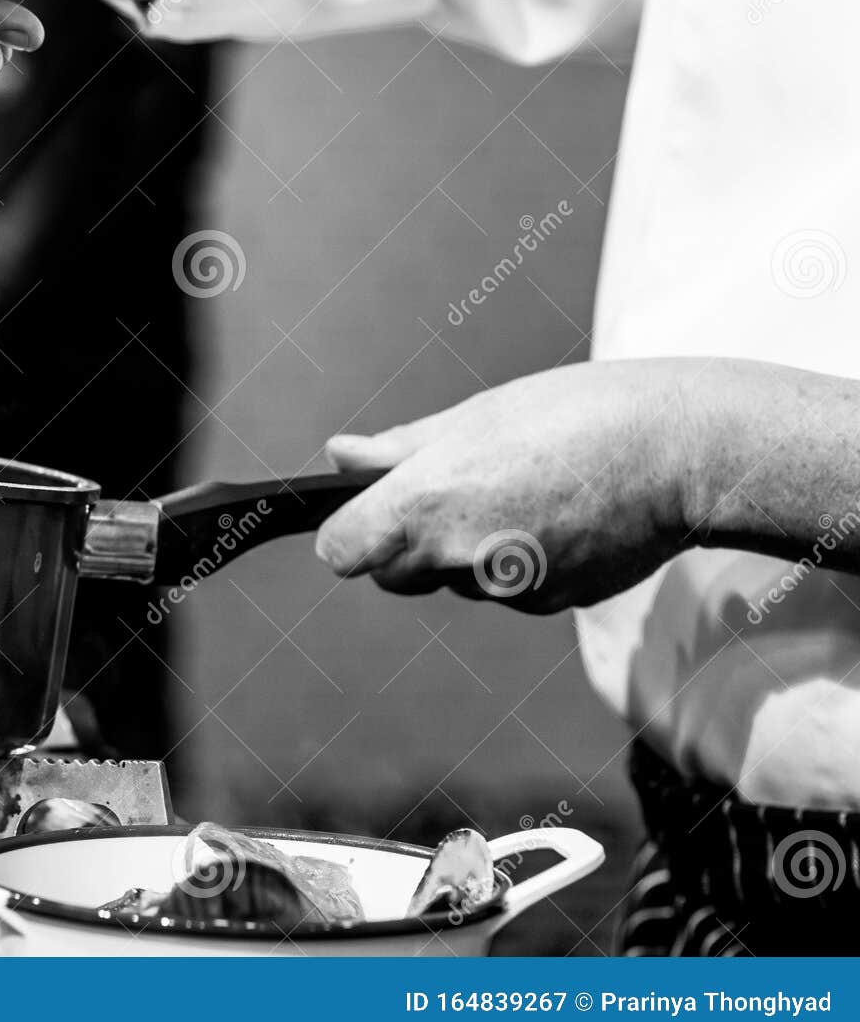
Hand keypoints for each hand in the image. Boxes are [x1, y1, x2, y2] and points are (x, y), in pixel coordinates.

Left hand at [314, 360, 707, 613]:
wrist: (681, 453)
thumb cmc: (575, 416)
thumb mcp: (473, 416)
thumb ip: (398, 448)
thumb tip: (340, 455)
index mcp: (425, 505)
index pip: (343, 552)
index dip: (348, 531)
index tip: (365, 511)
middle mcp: (458, 558)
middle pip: (394, 576)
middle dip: (405, 545)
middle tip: (452, 491)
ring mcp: (507, 590)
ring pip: (457, 582)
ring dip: (468, 552)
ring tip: (522, 491)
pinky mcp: (553, 605)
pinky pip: (510, 592)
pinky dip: (519, 565)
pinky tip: (558, 518)